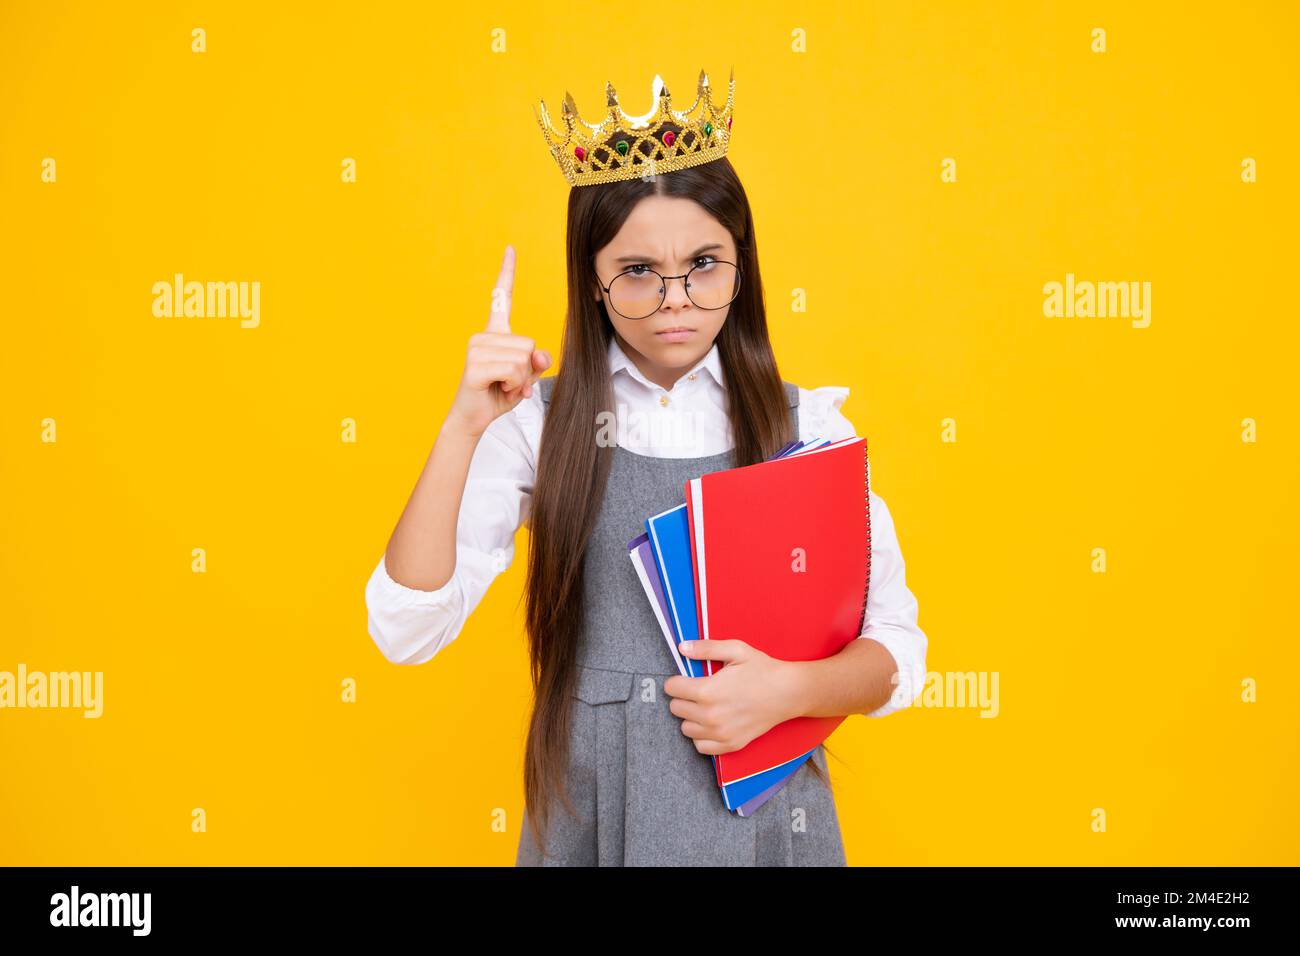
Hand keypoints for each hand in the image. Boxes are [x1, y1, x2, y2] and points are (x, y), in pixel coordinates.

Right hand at [446, 245, 551, 437]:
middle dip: (528, 368)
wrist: (473, 418)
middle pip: (528, 343)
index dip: (507, 273)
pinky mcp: (474, 365)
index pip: (501, 297)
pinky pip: (513, 370)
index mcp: (494, 333)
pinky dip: (514, 385)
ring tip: (503, 386)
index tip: (510, 249)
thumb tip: (539, 354)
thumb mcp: (526, 377)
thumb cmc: (498, 394)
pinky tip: (499, 390)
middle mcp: (483, 335)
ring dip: (521, 379)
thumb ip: (537, 362)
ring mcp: (476, 348)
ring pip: (523, 358)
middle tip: (510, 381)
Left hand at [663, 639, 805, 755]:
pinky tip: (712, 723)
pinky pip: (700, 746)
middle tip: (698, 690)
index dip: (677, 680)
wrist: (788, 693)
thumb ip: (706, 648)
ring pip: (686, 728)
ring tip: (706, 706)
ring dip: (691, 717)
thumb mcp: (736, 650)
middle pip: (675, 709)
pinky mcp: (730, 745)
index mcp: (707, 691)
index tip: (685, 678)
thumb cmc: (762, 670)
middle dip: (683, 697)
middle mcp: (710, 716)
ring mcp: (720, 734)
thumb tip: (682, 648)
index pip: (671, 689)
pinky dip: (702, 736)